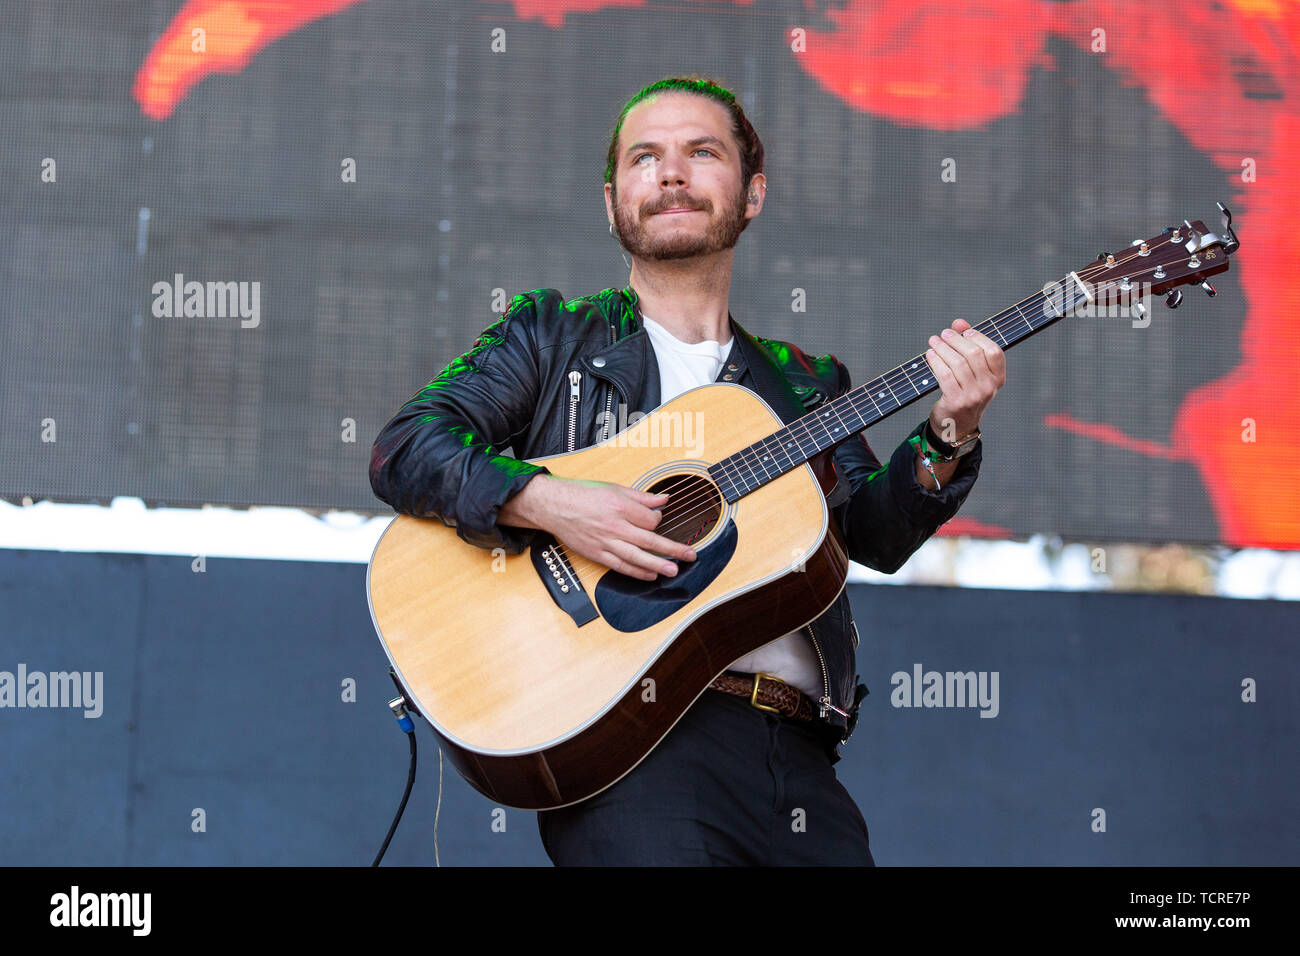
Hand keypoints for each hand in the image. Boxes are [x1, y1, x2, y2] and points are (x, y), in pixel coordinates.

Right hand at [499, 475, 696, 580]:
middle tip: (689, 555)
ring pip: (636, 557)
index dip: (658, 520)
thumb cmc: (582, 495)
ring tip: (673, 570)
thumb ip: (641, 496)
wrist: (554, 506)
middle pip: (649, 540)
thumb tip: (663, 500)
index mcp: (619, 506)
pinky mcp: (597, 554)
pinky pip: (620, 566)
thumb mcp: (614, 488)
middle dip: (672, 549)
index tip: (657, 519)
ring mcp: (605, 542)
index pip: (649, 519)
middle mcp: (614, 526)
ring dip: (657, 565)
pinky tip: (649, 576)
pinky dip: (636, 572)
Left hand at [924, 318, 1005, 439]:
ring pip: (957, 363)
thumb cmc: (966, 393)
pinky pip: (945, 375)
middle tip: (944, 333)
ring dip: (943, 348)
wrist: (957, 426)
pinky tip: (930, 354)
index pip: (994, 351)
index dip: (978, 337)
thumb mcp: (974, 373)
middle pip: (973, 354)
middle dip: (956, 339)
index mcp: (998, 378)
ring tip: (934, 341)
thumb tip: (959, 322)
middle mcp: (989, 387)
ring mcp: (973, 396)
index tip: (964, 330)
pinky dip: (936, 361)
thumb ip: (969, 346)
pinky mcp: (956, 401)